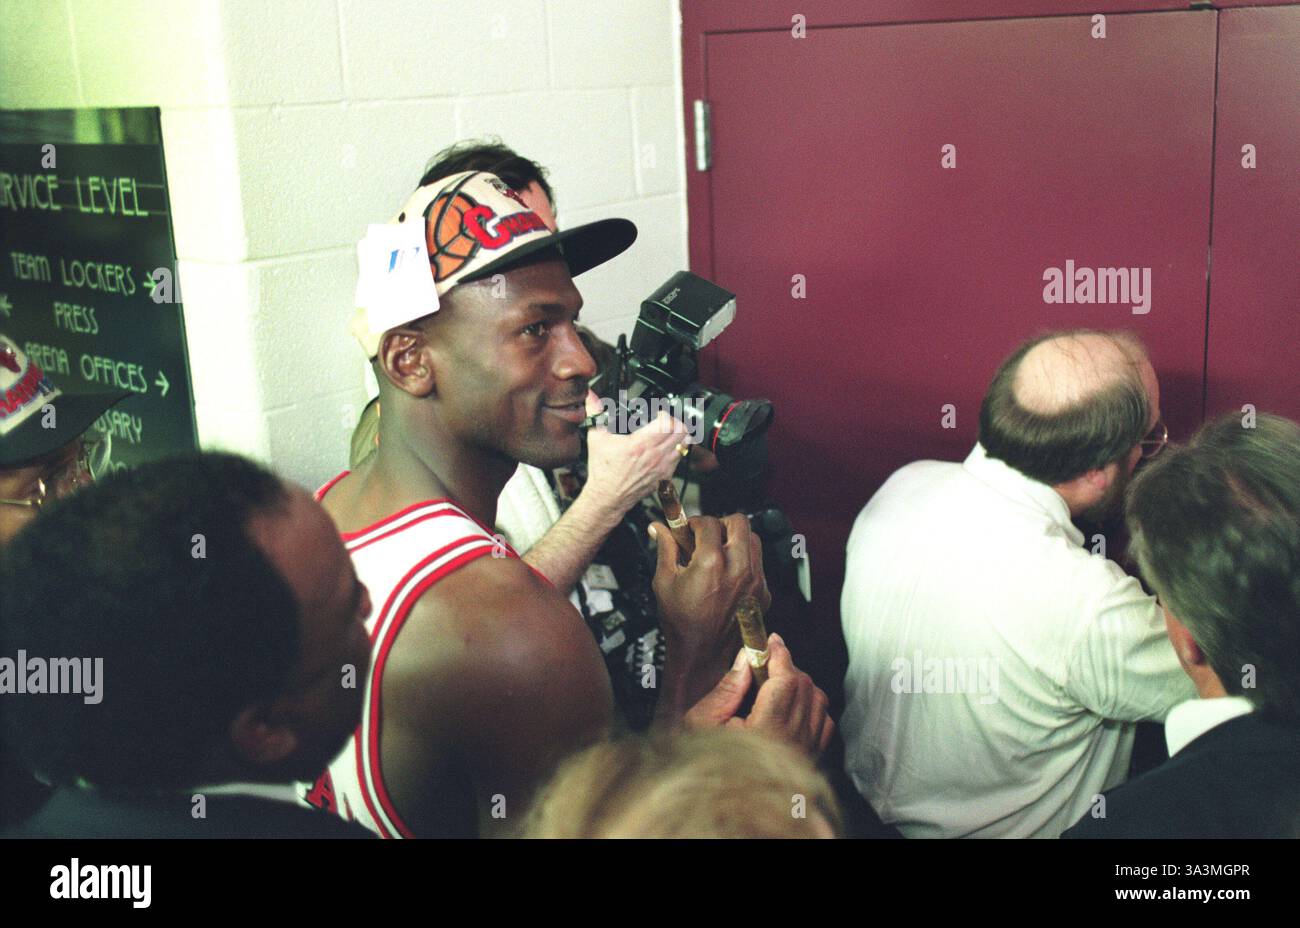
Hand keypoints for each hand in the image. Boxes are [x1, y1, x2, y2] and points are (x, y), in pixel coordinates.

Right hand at [582, 390, 689, 517]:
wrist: (607, 497)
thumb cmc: (602, 471)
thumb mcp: (596, 438)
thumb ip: (594, 412)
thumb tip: (589, 396)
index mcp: (640, 444)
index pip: (668, 423)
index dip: (665, 414)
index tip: (658, 413)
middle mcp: (655, 456)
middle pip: (681, 431)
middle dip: (675, 421)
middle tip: (665, 421)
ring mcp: (663, 467)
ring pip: (685, 444)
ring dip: (678, 435)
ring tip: (667, 433)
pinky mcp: (665, 477)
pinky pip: (680, 458)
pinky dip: (676, 450)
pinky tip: (665, 448)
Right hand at [651, 513, 757, 663]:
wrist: (702, 654)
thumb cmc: (681, 622)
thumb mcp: (664, 581)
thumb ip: (665, 548)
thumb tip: (658, 527)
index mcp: (711, 563)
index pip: (709, 523)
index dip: (694, 523)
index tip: (687, 530)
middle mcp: (738, 569)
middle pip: (739, 522)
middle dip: (721, 523)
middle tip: (707, 534)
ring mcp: (755, 581)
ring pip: (753, 540)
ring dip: (736, 539)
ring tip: (718, 552)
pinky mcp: (763, 593)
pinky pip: (758, 564)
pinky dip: (744, 561)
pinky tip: (727, 574)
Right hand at [684, 634, 833, 758]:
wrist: (717, 802)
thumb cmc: (705, 763)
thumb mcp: (704, 721)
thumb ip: (729, 686)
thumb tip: (748, 656)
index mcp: (767, 733)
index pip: (786, 680)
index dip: (779, 654)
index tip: (770, 641)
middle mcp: (793, 743)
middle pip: (805, 686)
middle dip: (786, 668)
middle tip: (763, 664)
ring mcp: (806, 753)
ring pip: (819, 701)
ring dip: (800, 686)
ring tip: (773, 688)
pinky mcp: (811, 760)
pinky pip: (825, 722)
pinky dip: (812, 707)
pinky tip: (790, 708)